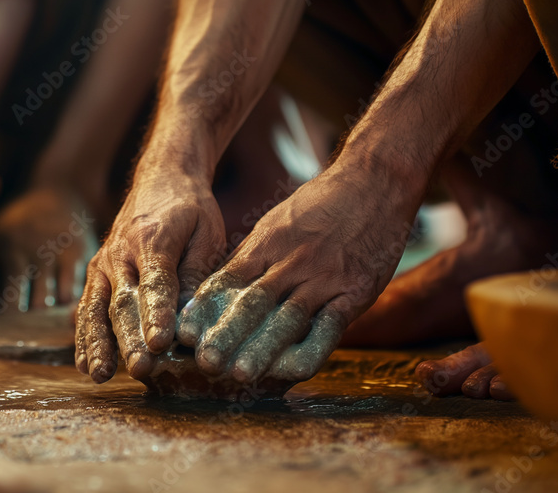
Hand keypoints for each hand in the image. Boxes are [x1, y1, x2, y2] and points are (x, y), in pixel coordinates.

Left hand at [0, 186, 96, 310]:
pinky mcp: (75, 253)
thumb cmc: (18, 227)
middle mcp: (15, 248)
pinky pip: (67, 295)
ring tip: (42, 311)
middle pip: (12, 305)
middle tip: (22, 326)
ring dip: (40, 312)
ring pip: (40, 303)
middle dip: (16, 322)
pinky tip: (61, 298)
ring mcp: (46, 250)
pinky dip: (63, 303)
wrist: (55, 192)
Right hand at [75, 170, 225, 382]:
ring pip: (97, 307)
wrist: (160, 178)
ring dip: (98, 343)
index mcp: (153, 239)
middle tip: (140, 368)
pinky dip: (84, 337)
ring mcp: (103, 264)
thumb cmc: (191, 209)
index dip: (157, 314)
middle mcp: (121, 253)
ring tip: (100, 374)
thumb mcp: (207, 231)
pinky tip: (86, 365)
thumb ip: (198, 271)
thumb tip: (191, 317)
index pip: (156, 283)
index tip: (160, 343)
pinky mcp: (96, 274)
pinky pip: (87, 308)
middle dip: (130, 338)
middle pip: (124, 301)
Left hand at [178, 159, 421, 384]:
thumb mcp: (278, 221)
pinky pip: (330, 326)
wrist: (374, 182)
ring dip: (262, 349)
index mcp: (267, 244)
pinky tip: (292, 370)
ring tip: (239, 374)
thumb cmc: (321, 204)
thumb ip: (252, 257)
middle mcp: (291, 261)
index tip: (183, 334)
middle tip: (205, 362)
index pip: (227, 281)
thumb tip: (219, 290)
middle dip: (226, 335)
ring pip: (287, 318)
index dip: (204, 310)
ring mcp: (324, 277)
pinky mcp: (355, 291)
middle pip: (253, 303)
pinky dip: (310, 350)